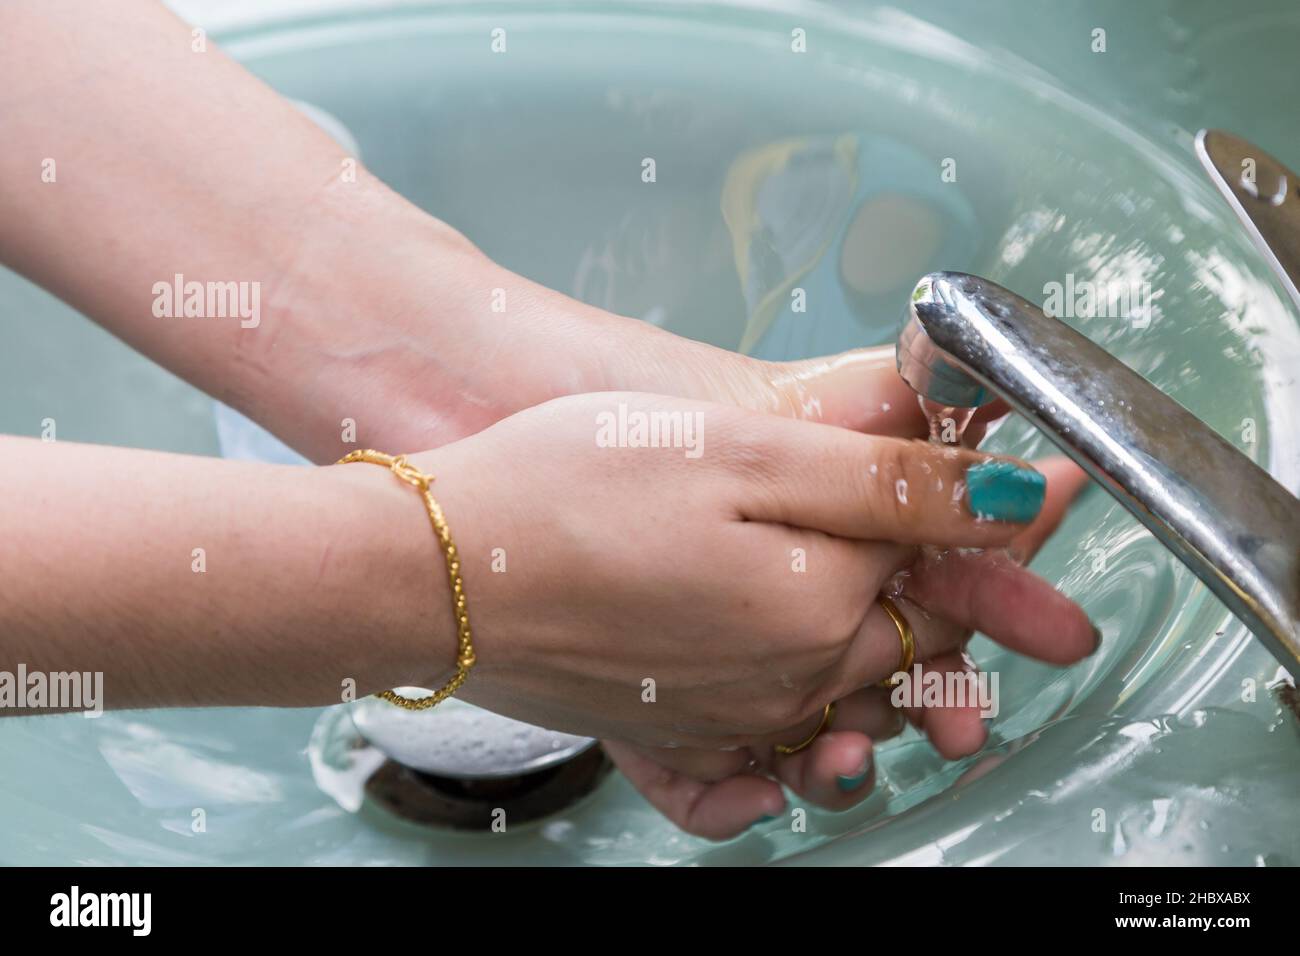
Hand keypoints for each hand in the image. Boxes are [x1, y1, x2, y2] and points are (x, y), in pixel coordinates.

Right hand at [604, 455, 1093, 837]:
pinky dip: (803, 742)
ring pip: (850, 696)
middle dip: (952, 595)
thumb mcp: (743, 452)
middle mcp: (791, 684)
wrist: (434, 575)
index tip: (1039, 489)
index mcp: (823, 608)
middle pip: (909, 643)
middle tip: (980, 551)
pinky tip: (800, 720)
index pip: (952, 572)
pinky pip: (769, 759)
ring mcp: (731, 721)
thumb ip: (883, 479)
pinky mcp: (676, 734)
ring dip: (892, 668)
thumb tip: (1006, 495)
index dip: (993, 522)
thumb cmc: (571, 492)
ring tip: (893, 623)